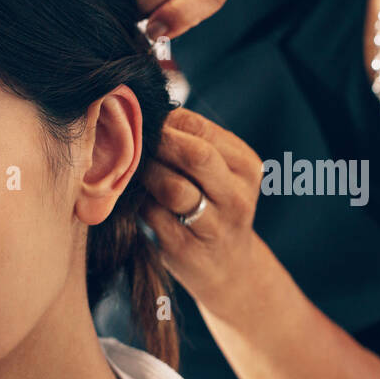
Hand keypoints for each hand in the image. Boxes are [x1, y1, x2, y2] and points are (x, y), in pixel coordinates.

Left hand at [138, 107, 265, 314]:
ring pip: (172, 187)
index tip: (144, 122)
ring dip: (145, 174)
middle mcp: (238, 196)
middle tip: (132, 141)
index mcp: (247, 166)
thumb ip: (192, 142)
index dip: (166, 122)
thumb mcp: (219, 173)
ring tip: (133, 171)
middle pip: (196, 154)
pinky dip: (137, 202)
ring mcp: (215, 226)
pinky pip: (153, 215)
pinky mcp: (186, 250)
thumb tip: (144, 110)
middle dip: (158, 143)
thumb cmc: (213, 207)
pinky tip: (133, 198)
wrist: (229, 269)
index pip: (201, 128)